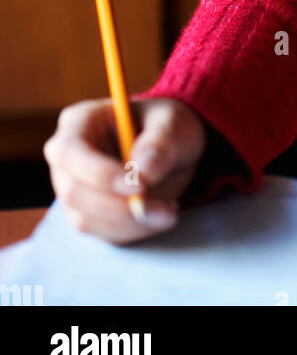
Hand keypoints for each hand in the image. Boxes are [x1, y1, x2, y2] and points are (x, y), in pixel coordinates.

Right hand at [43, 97, 207, 243]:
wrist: (172, 149)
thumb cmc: (165, 126)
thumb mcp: (172, 122)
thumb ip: (160, 142)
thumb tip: (144, 169)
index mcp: (79, 122)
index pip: (70, 151)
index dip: (100, 172)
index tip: (140, 186)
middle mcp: (66, 158)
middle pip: (74, 192)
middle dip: (119, 207)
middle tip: (164, 210)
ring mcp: (72, 190)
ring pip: (87, 219)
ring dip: (130, 223)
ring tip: (169, 211)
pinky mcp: (86, 215)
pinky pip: (102, 233)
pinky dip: (132, 230)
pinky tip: (160, 216)